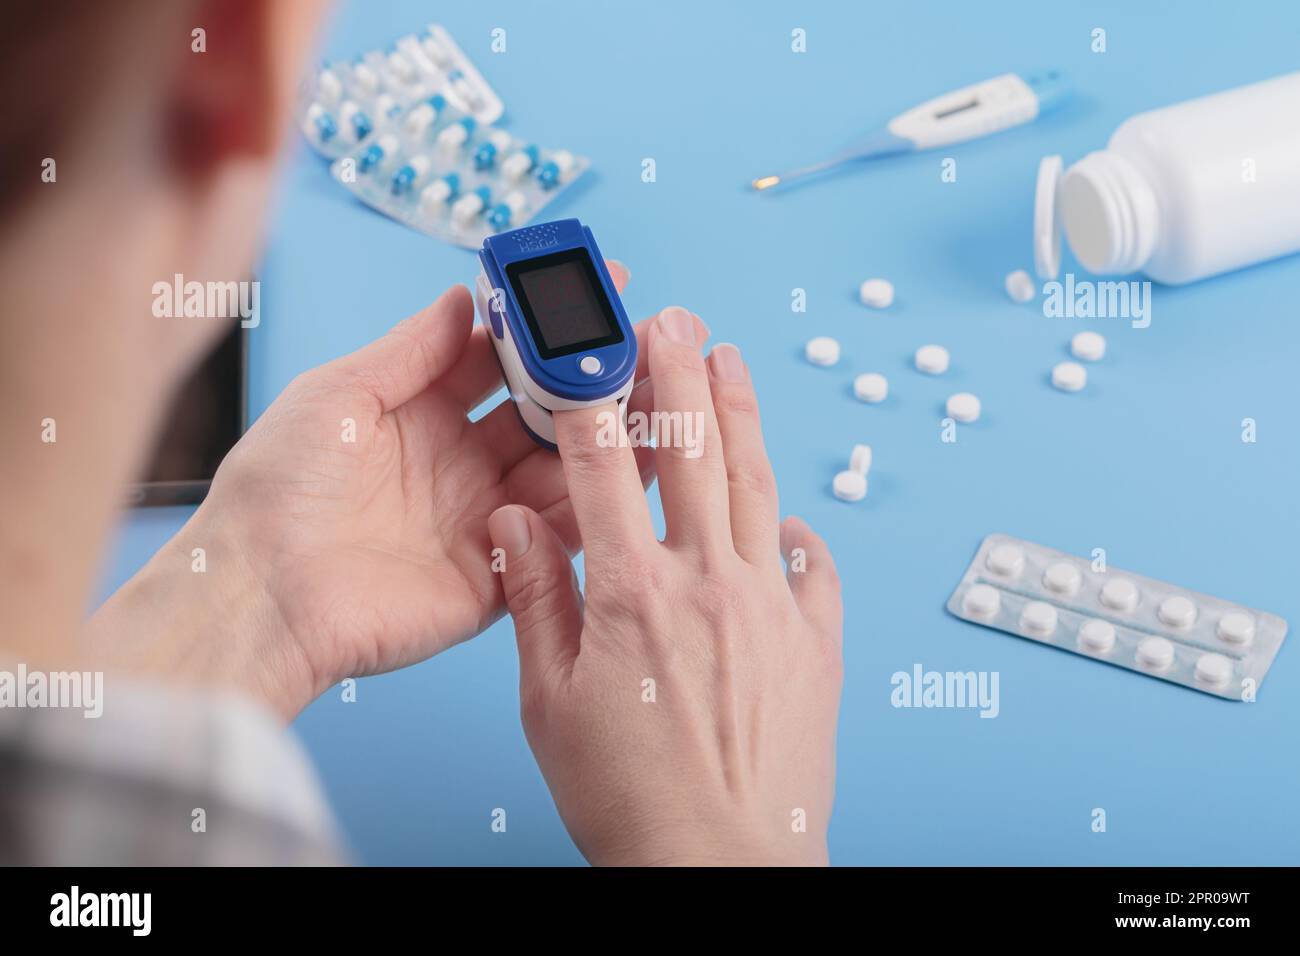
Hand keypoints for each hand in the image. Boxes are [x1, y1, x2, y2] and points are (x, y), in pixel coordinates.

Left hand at [87, 265, 653, 719]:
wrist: (259, 596)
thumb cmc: (276, 492)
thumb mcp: (337, 396)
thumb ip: (409, 351)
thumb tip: (463, 298)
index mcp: (419, 413)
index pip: (501, 359)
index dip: (546, 326)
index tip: (593, 290)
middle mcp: (460, 462)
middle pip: (546, 412)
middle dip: (596, 377)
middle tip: (651, 343)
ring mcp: (483, 516)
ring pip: (566, 468)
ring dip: (613, 434)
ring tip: (664, 394)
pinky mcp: (498, 573)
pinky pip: (561, 534)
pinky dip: (601, 501)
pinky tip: (642, 466)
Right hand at [488, 306, 843, 865]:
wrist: (720, 865)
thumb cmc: (628, 796)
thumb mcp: (549, 703)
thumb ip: (535, 599)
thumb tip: (514, 522)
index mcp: (631, 593)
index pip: (601, 465)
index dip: (592, 392)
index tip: (588, 342)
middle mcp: (708, 582)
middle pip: (690, 450)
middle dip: (676, 371)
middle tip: (671, 315)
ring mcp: (772, 606)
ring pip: (756, 484)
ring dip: (741, 414)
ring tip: (730, 360)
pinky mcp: (817, 640)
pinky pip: (815, 565)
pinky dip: (797, 527)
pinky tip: (786, 508)